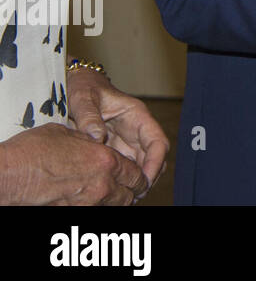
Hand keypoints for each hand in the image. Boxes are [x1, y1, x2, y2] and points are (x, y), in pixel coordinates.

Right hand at [0, 123, 147, 204]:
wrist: (10, 174)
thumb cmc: (33, 151)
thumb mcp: (68, 134)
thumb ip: (89, 141)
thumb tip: (97, 142)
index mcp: (106, 161)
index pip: (136, 173)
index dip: (140, 174)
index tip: (138, 176)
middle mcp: (102, 184)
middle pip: (131, 193)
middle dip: (133, 190)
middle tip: (132, 188)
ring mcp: (88, 203)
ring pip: (117, 205)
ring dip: (119, 200)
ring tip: (115, 195)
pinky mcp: (74, 213)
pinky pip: (97, 211)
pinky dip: (100, 207)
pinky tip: (94, 201)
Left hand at [66, 67, 168, 188]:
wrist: (74, 83)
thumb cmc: (82, 86)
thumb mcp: (83, 98)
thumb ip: (89, 116)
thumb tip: (97, 138)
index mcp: (136, 115)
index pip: (157, 141)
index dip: (156, 162)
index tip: (146, 180)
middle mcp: (136, 129)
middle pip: (154, 157)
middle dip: (148, 177)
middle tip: (135, 196)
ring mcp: (127, 139)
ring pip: (142, 164)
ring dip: (137, 180)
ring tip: (125, 197)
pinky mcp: (115, 148)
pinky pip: (126, 166)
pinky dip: (123, 178)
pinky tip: (113, 189)